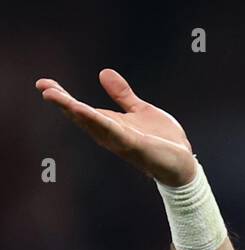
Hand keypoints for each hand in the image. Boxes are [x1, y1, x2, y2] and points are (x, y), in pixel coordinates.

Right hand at [35, 69, 197, 186]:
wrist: (184, 163)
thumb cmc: (162, 140)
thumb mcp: (139, 110)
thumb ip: (122, 95)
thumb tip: (104, 72)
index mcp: (110, 125)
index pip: (81, 109)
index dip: (63, 97)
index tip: (44, 84)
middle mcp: (111, 134)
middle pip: (81, 117)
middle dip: (62, 103)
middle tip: (43, 87)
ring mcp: (121, 141)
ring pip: (93, 124)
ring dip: (74, 111)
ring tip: (55, 97)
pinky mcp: (135, 145)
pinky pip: (114, 132)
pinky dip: (99, 121)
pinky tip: (85, 111)